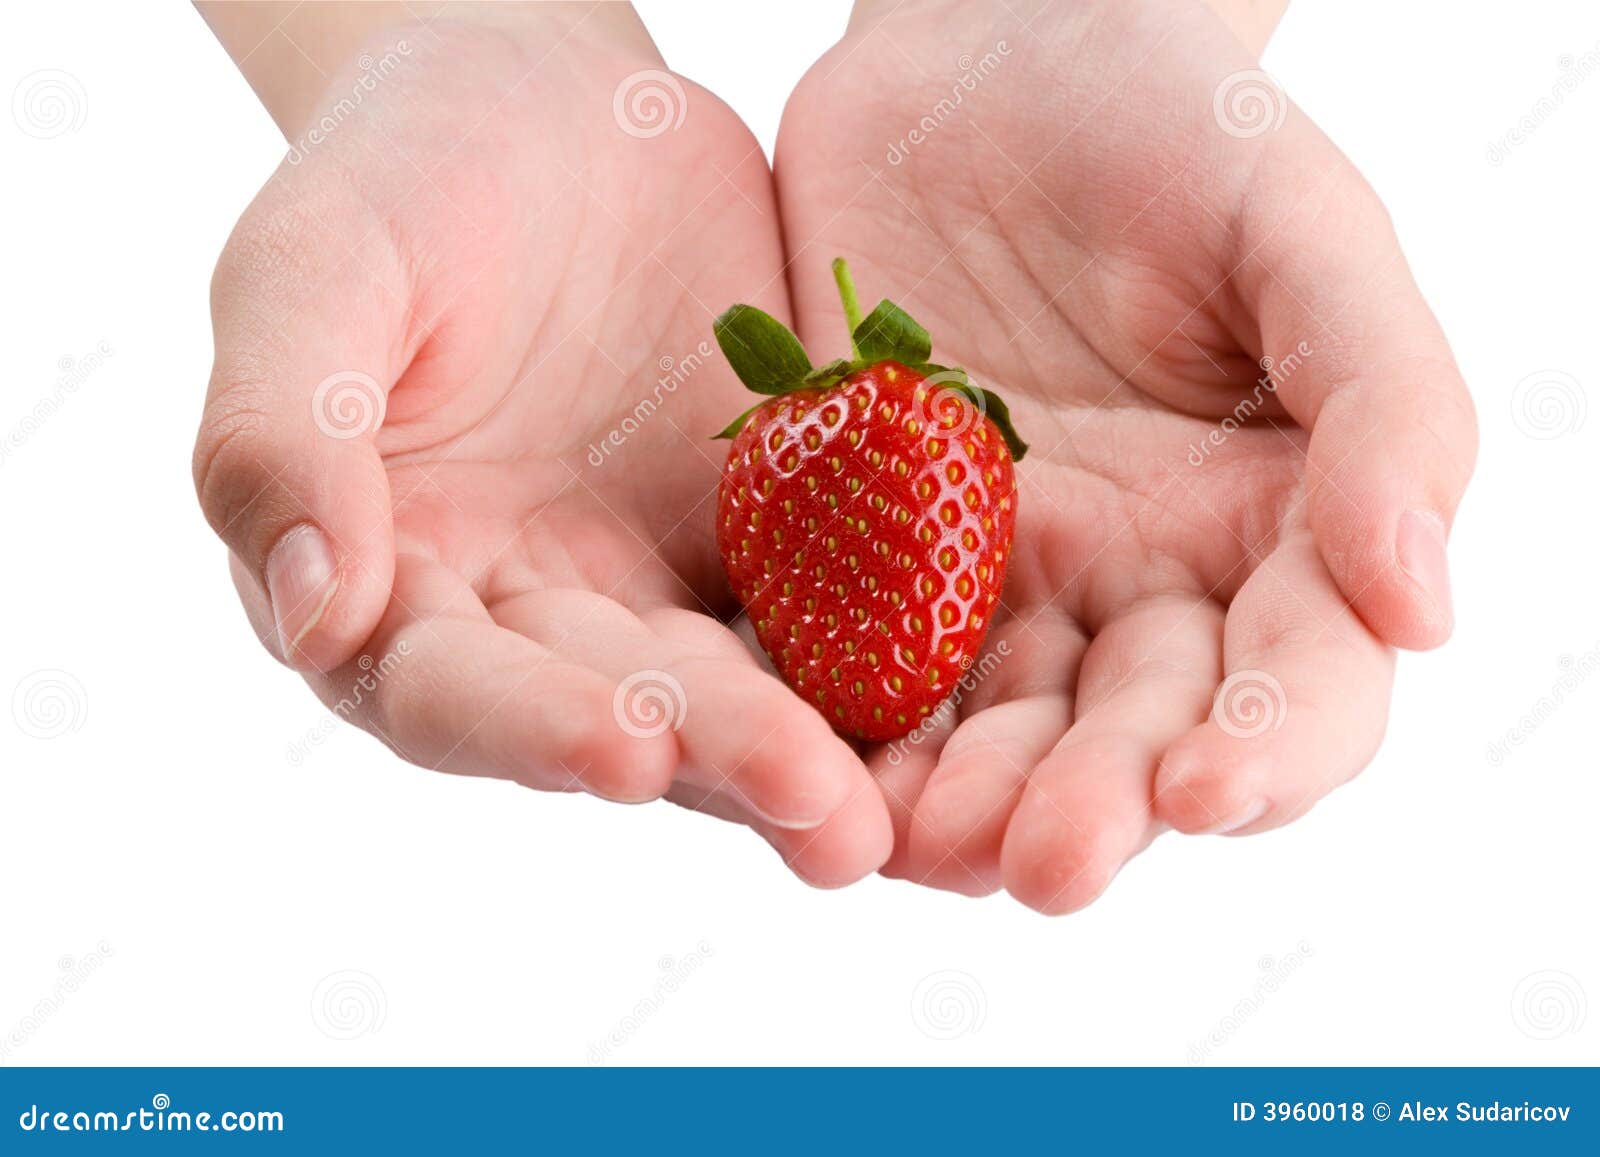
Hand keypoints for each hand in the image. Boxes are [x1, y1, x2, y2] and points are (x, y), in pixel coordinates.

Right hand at [192, 5, 891, 885]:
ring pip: (731, 688)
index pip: (446, 687)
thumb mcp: (314, 271)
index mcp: (396, 581)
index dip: (527, 727)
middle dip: (715, 758)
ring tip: (883, 811)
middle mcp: (528, 614)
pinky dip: (886, 649)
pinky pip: (831, 603)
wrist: (551, 103)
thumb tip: (306, 618)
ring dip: (807, 750)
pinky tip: (952, 698)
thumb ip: (280, 434)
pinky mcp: (765, 541)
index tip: (624, 753)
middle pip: (615, 711)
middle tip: (821, 811)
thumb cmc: (400, 171)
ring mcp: (653, 586)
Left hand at [773, 0, 1475, 910]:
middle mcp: (1136, 582)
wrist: (979, 48)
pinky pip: (851, 649)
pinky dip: (836, 713)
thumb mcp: (1302, 233)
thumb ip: (1384, 408)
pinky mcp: (864, 547)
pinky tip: (808, 758)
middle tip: (1043, 865)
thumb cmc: (1171, 120)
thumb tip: (1424, 607)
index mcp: (1269, 531)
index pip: (1296, 684)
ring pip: (988, 724)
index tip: (1203, 794)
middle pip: (1131, 736)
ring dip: (958, 797)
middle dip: (1093, 806)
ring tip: (917, 845)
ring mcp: (995, 574)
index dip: (1266, 752)